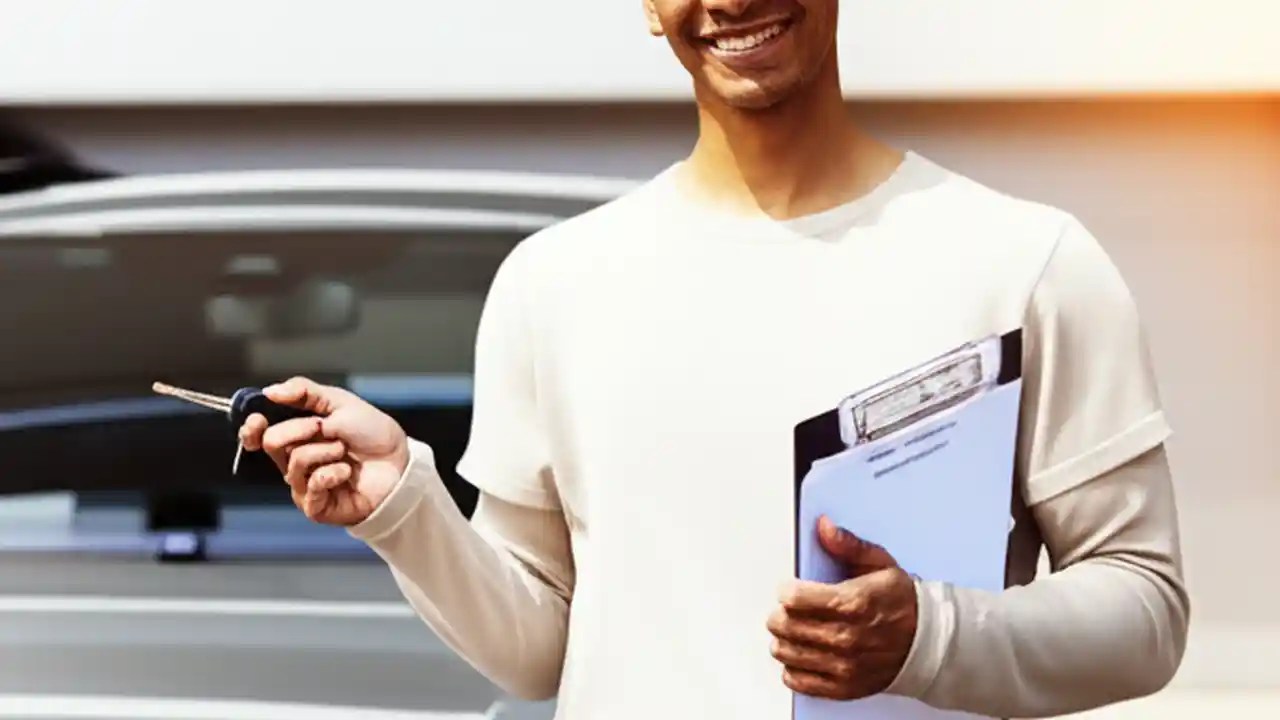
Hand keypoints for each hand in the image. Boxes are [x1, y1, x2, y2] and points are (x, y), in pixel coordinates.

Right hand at [237, 376, 410, 526]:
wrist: (399, 461)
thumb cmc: (371, 433)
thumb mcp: (340, 402)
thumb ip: (305, 392)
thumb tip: (270, 391)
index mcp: (296, 435)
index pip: (258, 435)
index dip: (251, 428)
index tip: (258, 418)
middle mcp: (296, 460)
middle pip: (271, 443)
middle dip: (297, 429)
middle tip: (322, 427)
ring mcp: (305, 485)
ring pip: (294, 463)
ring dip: (323, 450)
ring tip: (343, 451)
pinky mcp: (317, 507)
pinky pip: (311, 487)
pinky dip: (330, 473)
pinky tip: (345, 471)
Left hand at [767, 516, 917, 700]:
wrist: (929, 642)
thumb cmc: (903, 603)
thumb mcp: (880, 564)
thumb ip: (847, 545)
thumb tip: (823, 527)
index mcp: (852, 603)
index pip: (795, 598)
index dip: (786, 590)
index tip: (789, 589)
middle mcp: (845, 636)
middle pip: (785, 626)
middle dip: (779, 614)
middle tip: (786, 610)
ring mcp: (843, 665)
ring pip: (786, 652)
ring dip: (782, 639)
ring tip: (793, 630)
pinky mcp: (842, 686)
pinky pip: (798, 680)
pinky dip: (792, 667)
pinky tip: (801, 655)